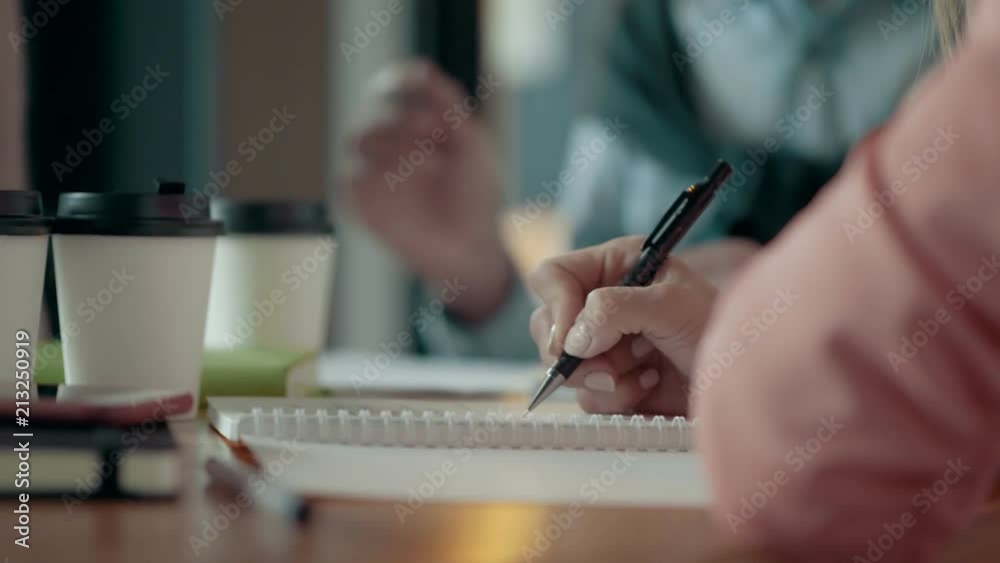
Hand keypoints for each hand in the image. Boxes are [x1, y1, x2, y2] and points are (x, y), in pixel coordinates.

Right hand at [344, 61, 512, 321]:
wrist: (472, 248)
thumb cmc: (477, 198)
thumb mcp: (472, 142)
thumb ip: (447, 101)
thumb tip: (420, 67)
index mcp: (419, 128)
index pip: (394, 93)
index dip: (399, 86)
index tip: (410, 90)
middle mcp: (395, 147)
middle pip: (375, 115)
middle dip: (404, 125)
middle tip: (433, 143)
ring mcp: (378, 175)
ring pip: (358, 141)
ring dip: (390, 148)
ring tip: (425, 171)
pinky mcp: (365, 203)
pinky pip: (349, 180)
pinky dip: (370, 178)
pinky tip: (401, 188)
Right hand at [527, 236, 718, 415]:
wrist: (745, 380)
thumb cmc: (719, 328)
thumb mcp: (671, 305)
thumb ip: (616, 310)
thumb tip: (573, 339)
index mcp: (613, 267)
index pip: (554, 277)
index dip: (556, 305)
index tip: (571, 338)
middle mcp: (601, 304)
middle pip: (546, 327)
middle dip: (575, 353)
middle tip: (608, 364)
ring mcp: (604, 345)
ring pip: (564, 368)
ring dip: (603, 377)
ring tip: (645, 371)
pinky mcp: (611, 383)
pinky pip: (587, 396)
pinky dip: (617, 397)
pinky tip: (651, 384)